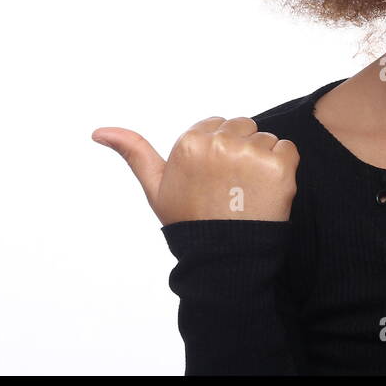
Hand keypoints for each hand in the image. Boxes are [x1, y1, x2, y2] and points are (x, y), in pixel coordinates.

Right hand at [92, 116, 298, 226]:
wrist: (225, 260)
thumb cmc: (189, 222)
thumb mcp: (156, 187)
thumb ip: (132, 151)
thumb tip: (97, 131)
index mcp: (189, 142)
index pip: (217, 125)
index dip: (219, 151)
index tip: (214, 179)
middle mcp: (218, 142)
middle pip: (243, 127)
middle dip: (241, 150)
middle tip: (233, 187)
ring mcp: (250, 152)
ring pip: (265, 138)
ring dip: (263, 160)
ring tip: (249, 191)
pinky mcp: (278, 166)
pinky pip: (288, 149)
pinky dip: (284, 168)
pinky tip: (268, 192)